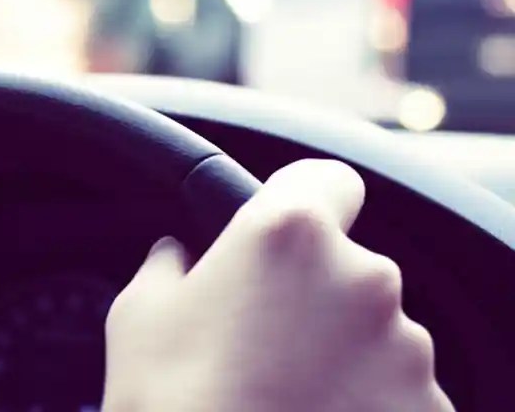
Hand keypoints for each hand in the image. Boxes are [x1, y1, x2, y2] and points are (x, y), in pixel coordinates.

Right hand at [102, 160, 452, 411]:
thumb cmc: (169, 402)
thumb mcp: (139, 314)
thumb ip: (170, 265)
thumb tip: (177, 257)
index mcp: (288, 234)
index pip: (329, 179)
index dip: (305, 202)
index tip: (284, 235)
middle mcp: (362, 277)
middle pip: (350, 265)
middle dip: (316, 295)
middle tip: (263, 340)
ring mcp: (405, 348)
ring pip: (378, 332)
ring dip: (344, 353)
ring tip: (286, 393)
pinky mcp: (429, 408)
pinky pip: (400, 390)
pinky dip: (369, 403)